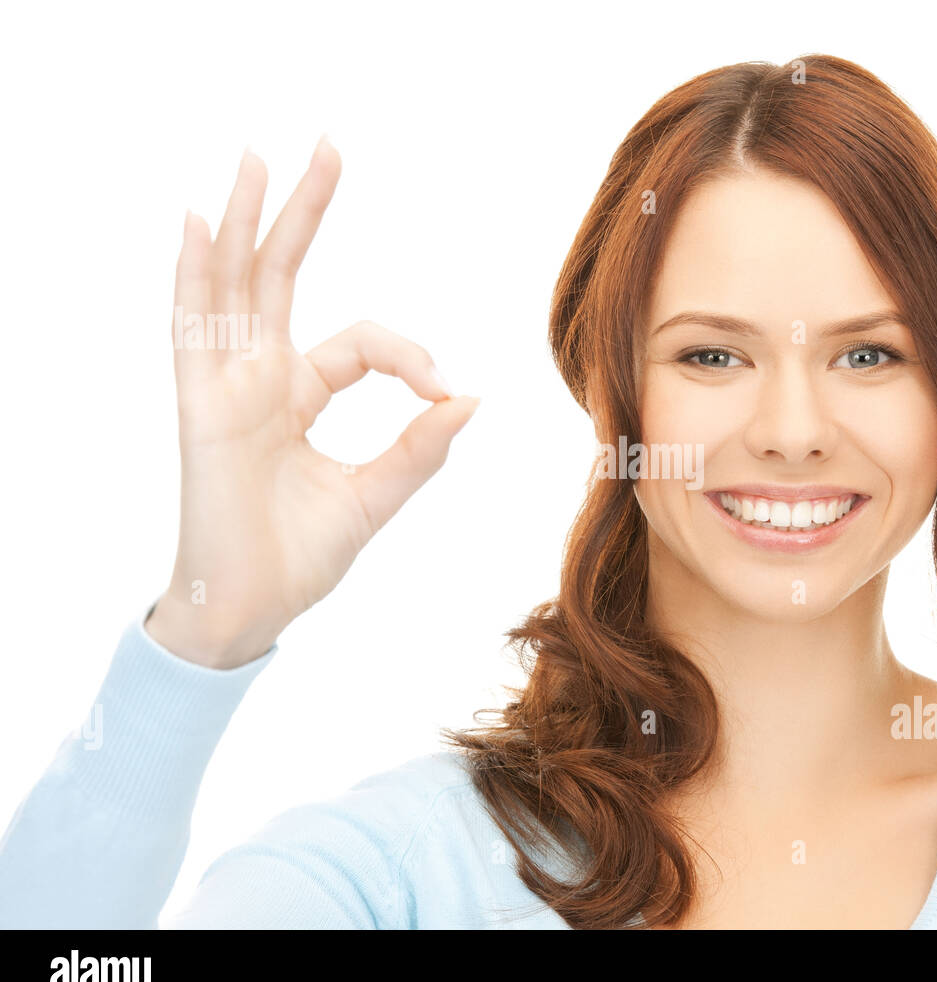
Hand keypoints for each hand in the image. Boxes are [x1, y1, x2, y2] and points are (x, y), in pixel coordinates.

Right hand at [146, 138, 479, 667]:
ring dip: (244, 220)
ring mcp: (226, 386)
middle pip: (282, 276)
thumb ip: (419, 449)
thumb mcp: (376, 496)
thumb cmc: (300, 557)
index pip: (362, 343)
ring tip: (256, 157)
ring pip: (235, 285)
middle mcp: (260, 377)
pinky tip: (195, 221)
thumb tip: (472, 398)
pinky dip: (193, 275)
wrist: (250, 609)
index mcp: (301, 395)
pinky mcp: (202, 407)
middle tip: (329, 146)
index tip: (445, 391)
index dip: (410, 357)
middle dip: (305, 212)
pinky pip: (192, 329)